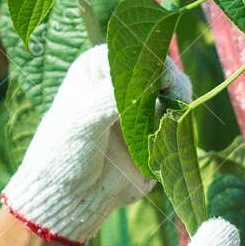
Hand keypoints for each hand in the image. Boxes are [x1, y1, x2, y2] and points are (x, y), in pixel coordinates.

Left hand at [0, 45, 190, 245]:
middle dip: (172, 85)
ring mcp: (142, 108)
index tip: (162, 82)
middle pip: (163, 69)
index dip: (153, 60)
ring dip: (177, 110)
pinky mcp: (156, 134)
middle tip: (176, 103)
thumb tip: (154, 75)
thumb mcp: (85, 117)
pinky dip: (178, 132)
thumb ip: (117, 93)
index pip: (136, 47)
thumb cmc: (66, 153)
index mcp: (99, 67)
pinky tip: (166, 144)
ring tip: (170, 126)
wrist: (72, 198)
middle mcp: (123, 82)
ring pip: (177, 96)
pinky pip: (179, 125)